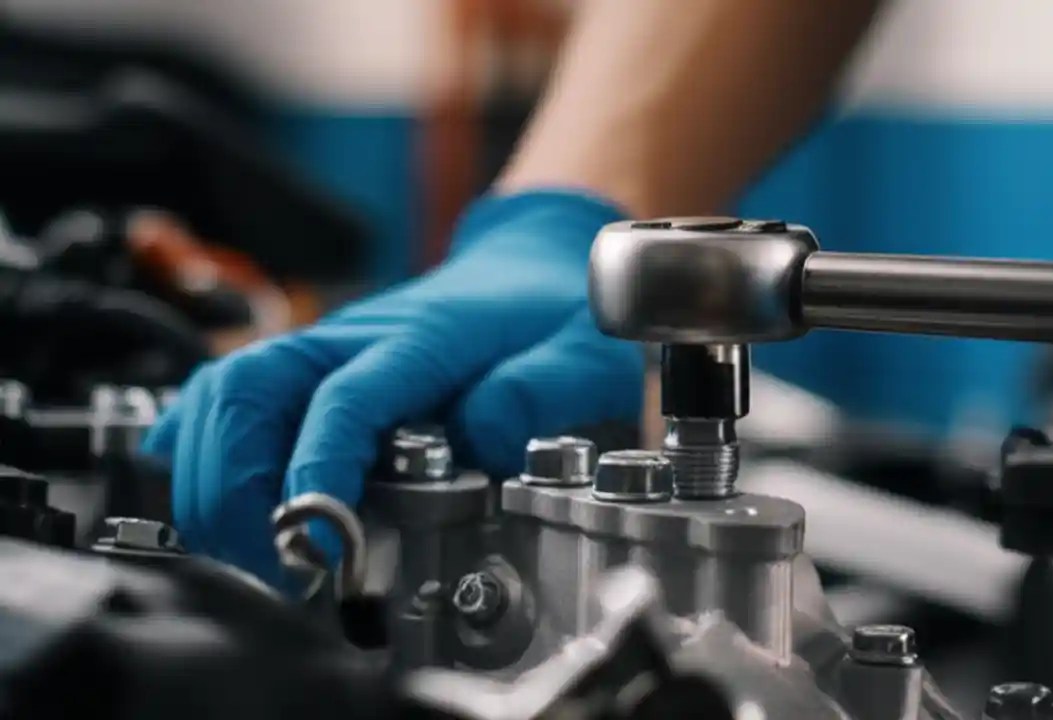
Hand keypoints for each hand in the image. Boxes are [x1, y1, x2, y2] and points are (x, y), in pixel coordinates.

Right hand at [143, 191, 643, 582]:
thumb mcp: (584, 351)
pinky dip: (201, 448)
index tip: (315, 542)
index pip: (345, 401)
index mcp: (424, 339)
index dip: (316, 472)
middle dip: (238, 488)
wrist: (532, 268)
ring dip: (213, 477)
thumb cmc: (553, 314)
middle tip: (274, 563)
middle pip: (248, 393)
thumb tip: (483, 439)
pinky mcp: (308, 368)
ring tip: (246, 549)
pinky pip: (223, 397)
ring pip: (222, 395)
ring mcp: (323, 349)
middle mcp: (355, 339)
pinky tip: (210, 499)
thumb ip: (540, 393)